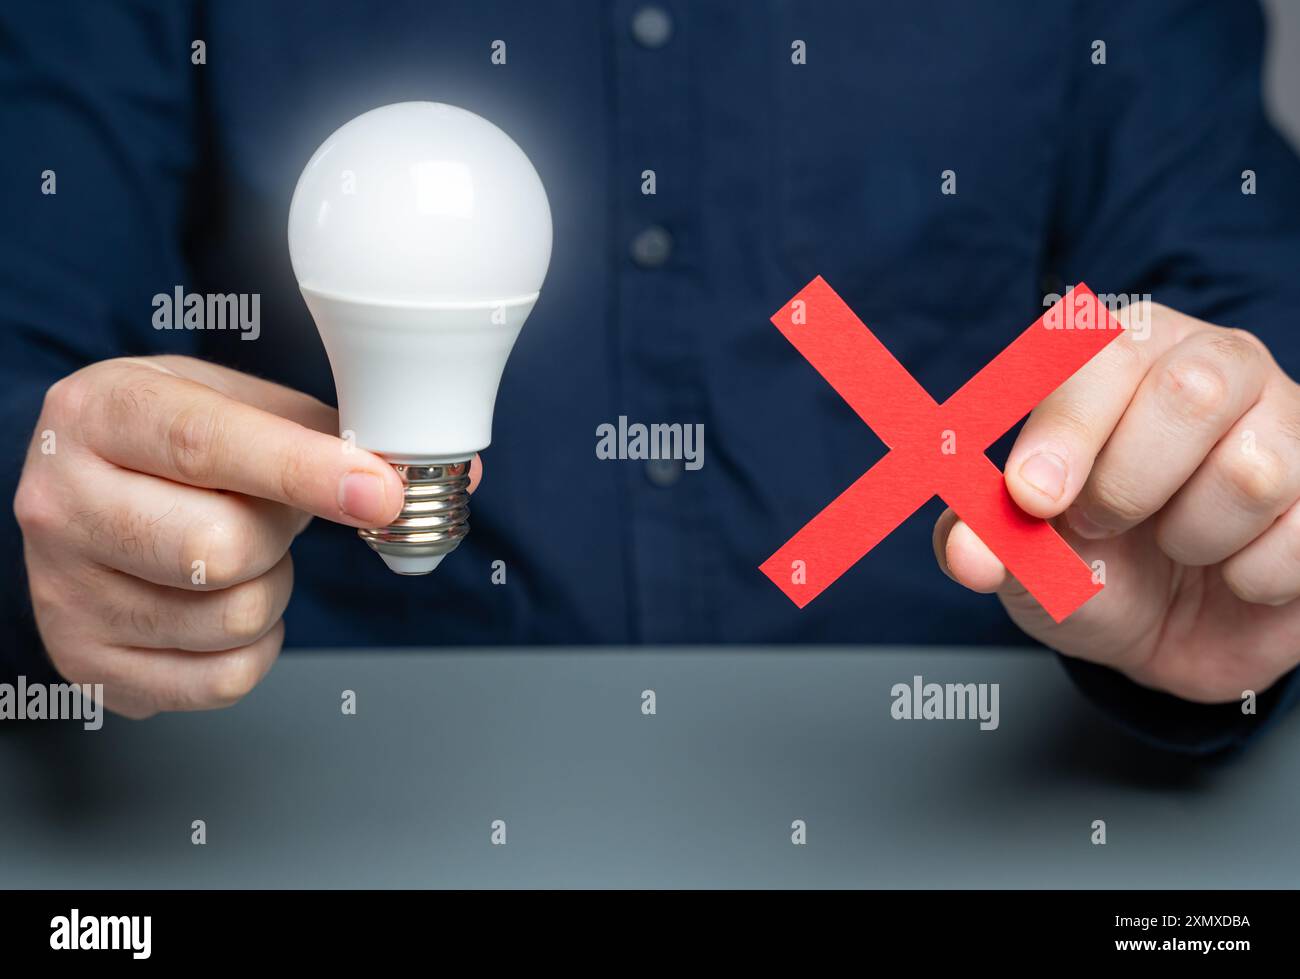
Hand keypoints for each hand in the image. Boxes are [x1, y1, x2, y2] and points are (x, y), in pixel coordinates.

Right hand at [14, 356, 479, 717]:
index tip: (379, 491)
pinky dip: (255, 647)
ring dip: (271, 588)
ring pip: (233, 618)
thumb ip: (331, 430)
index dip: (303, 471)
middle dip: (280, 533)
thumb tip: (440, 474)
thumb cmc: (170, 444)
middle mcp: (61, 502)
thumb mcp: (234, 402)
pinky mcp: (87, 664)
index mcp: (100, 413)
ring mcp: (64, 592)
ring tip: (237, 553)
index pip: (203, 445)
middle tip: (267, 512)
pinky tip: (222, 602)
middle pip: (221, 547)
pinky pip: (223, 680)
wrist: (79, 490)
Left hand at [933, 303, 1299, 702]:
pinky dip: (1247, 579)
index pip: (1103, 353)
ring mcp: (1290, 420)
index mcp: (1122, 352)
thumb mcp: (1016, 553)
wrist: (1164, 631)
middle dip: (1129, 484)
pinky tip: (1231, 569)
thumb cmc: (1089, 562)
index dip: (1067, 431)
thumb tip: (967, 551)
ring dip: (1191, 537)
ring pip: (1253, 470)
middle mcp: (1214, 364)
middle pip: (1194, 391)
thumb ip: (977, 540)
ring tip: (1174, 543)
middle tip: (1101, 522)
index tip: (1034, 499)